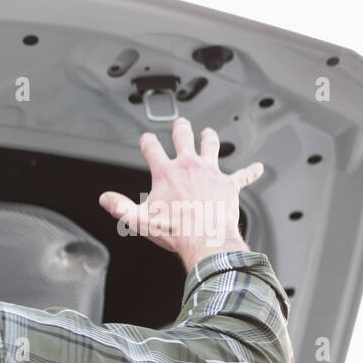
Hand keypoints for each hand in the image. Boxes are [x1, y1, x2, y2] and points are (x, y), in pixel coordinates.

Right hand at [99, 117, 262, 271]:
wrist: (205, 239)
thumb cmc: (174, 230)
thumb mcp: (138, 220)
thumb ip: (119, 207)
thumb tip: (104, 198)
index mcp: (166, 173)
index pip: (153, 150)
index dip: (148, 142)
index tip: (146, 138)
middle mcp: (189, 166)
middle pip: (184, 139)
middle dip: (181, 130)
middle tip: (180, 124)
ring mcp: (211, 173)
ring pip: (211, 147)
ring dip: (209, 139)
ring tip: (208, 133)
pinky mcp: (228, 185)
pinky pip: (242, 175)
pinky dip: (250, 172)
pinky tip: (258, 167)